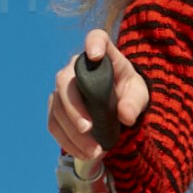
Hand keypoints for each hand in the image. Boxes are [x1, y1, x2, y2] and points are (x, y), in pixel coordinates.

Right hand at [43, 29, 148, 160]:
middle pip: (64, 80)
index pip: (96, 38)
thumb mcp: (139, 96)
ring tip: (93, 151)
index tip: (95, 55)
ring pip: (56, 106)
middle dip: (73, 107)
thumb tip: (126, 116)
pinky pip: (53, 123)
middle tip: (87, 128)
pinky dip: (66, 141)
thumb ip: (134, 103)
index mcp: (102, 56)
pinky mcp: (56, 107)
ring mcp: (63, 87)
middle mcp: (76, 68)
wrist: (118, 106)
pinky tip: (83, 153)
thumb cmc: (129, 93)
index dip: (94, 43)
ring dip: (71, 132)